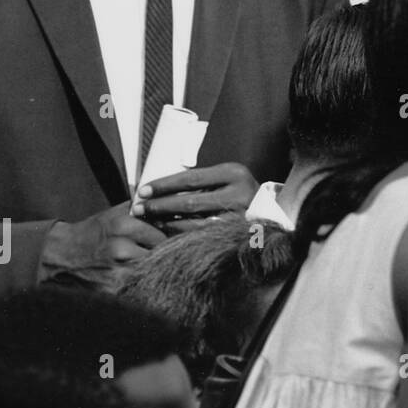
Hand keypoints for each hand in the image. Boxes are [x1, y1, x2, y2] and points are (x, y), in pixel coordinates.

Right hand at [39, 202, 166, 291]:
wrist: (61, 254)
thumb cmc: (92, 233)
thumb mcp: (114, 214)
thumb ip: (142, 211)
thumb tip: (170, 211)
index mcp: (122, 226)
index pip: (162, 236)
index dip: (165, 240)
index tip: (166, 241)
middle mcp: (120, 249)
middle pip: (158, 256)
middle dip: (160, 256)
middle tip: (158, 254)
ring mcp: (116, 272)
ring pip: (149, 272)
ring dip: (150, 270)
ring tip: (141, 265)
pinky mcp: (111, 290)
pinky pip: (137, 287)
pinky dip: (138, 283)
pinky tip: (131, 276)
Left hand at [131, 161, 257, 229]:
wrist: (269, 211)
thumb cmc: (237, 191)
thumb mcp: (223, 178)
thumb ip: (198, 182)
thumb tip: (157, 189)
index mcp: (233, 173)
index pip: (191, 178)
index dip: (164, 185)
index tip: (143, 190)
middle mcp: (238, 192)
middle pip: (190, 200)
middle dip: (160, 205)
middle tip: (138, 209)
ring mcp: (239, 215)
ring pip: (194, 222)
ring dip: (167, 222)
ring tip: (149, 222)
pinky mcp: (236, 233)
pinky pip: (202, 235)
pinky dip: (182, 234)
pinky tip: (167, 233)